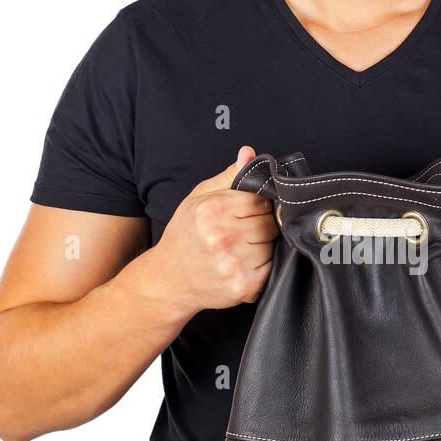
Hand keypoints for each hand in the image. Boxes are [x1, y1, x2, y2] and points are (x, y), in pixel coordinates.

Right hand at [145, 145, 278, 319]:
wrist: (168, 281)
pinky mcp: (244, 287)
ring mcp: (234, 264)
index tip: (244, 212)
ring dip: (262, 246)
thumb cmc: (184, 236)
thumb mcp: (198, 199)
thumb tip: (249, 153)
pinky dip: (261, 266)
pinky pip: (271, 267)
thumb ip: (228, 176)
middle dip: (260, 225)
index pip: (260, 199)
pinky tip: (240, 264)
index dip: (256, 205)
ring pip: (272, 245)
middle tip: (240, 232)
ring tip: (238, 249)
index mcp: (212, 210)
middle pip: (270, 222)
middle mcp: (222, 237)